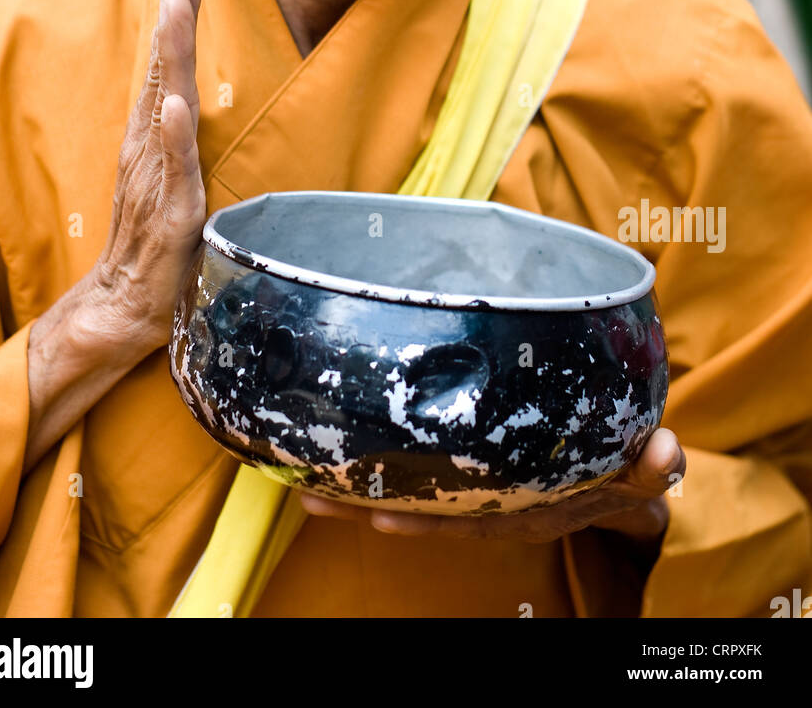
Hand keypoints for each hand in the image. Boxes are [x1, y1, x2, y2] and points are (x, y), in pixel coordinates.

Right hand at [83, 0, 205, 357]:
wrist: (126, 300)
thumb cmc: (155, 233)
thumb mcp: (172, 168)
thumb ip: (180, 127)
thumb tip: (191, 85)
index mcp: (153, 129)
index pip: (164, 58)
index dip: (176, 10)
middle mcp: (149, 141)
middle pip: (162, 66)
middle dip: (174, 11)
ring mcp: (158, 172)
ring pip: (166, 104)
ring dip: (170, 56)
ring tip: (176, 10)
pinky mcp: (173, 209)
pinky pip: (174, 167)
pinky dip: (173, 136)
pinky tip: (174, 107)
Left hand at [299, 427, 684, 542]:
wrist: (612, 480)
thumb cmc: (613, 472)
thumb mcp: (635, 475)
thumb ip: (648, 467)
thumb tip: (670, 452)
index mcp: (524, 510)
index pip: (472, 520)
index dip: (430, 521)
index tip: (387, 520)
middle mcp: (491, 508)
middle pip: (425, 513)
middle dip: (370, 507)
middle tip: (317, 498)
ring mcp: (474, 493)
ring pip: (411, 495)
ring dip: (357, 490)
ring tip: (302, 482)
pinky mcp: (460, 469)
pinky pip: (413, 472)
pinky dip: (373, 467)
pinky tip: (329, 453)